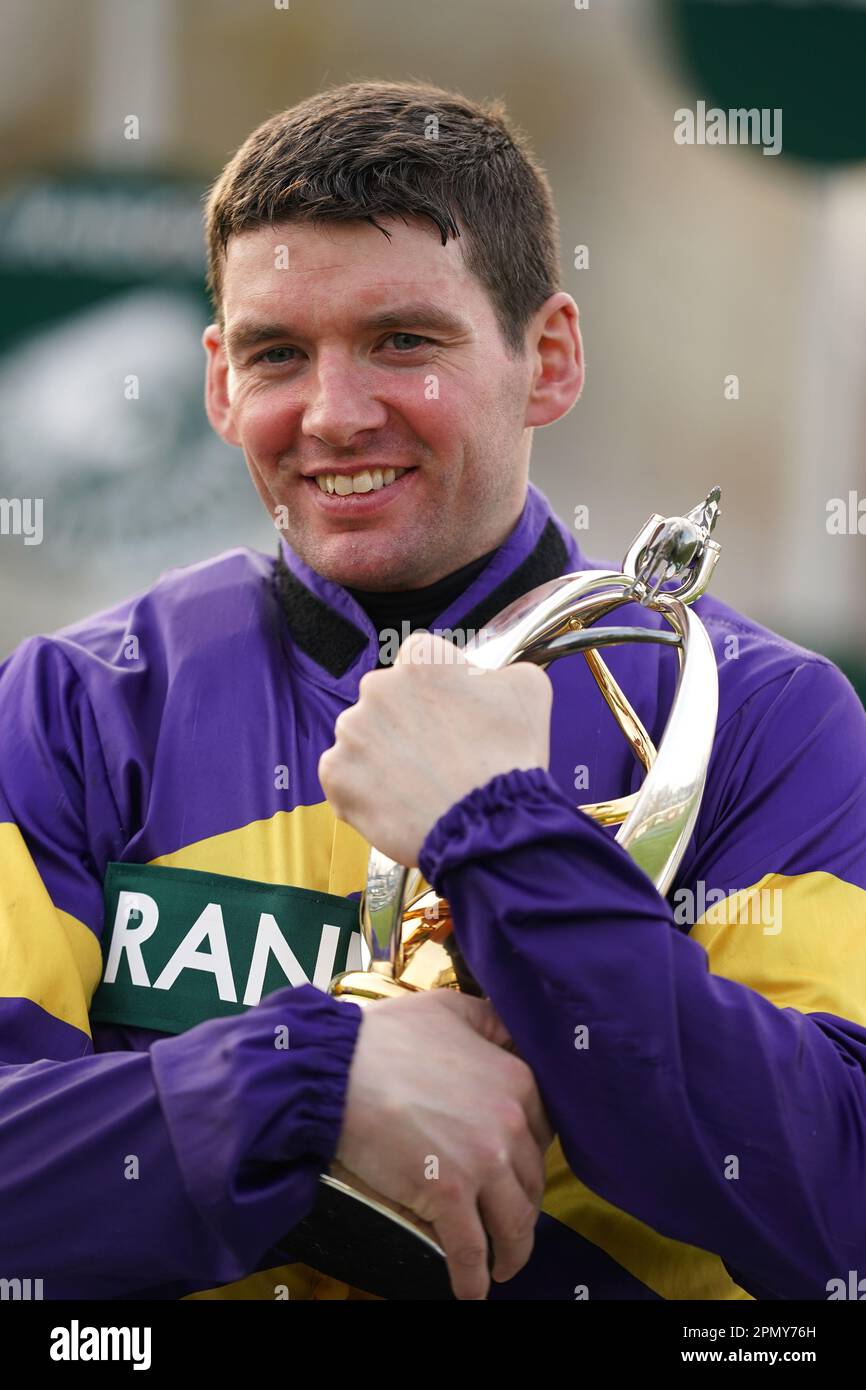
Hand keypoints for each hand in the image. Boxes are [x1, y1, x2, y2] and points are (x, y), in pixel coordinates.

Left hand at [319, 630, 552, 864]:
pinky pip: (343, 775)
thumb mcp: (529, 691)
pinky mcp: (336, 773)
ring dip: (384, 755)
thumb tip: (489, 675)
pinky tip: (396, 800)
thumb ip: (502, 670)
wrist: (488, 826)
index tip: (450, 714)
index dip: (438, 689)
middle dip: (406, 722)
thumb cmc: (509, 759)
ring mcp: (353, 731)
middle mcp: (378, 686)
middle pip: (387, 698)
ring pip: (363, 737)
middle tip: (437, 755)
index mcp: (422, 658)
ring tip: (418, 783)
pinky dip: (363, 788)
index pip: (421, 660)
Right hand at [336, 989, 552, 1299]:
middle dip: (520, 1207)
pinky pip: (471, 1250)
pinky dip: (474, 1278)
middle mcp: (511, 1124)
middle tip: (507, 1223)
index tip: (516, 1175)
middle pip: (531, 1182)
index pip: (543, 1135)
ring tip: (500, 1265)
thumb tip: (510, 1029)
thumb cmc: (387, 1037)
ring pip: (514, 1223)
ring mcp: (484, 1163)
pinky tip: (472, 1291)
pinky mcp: (450, 1195)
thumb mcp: (450, 1009)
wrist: (337, 1068)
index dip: (528, 1158)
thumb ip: (490, 1020)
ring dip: (511, 1252)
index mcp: (517, 1081)